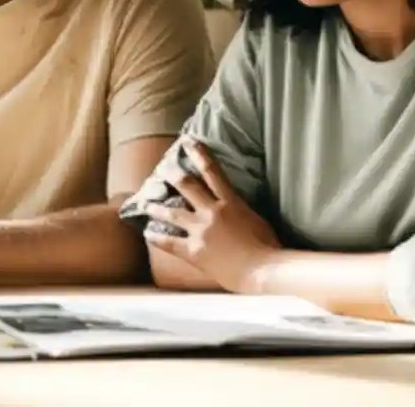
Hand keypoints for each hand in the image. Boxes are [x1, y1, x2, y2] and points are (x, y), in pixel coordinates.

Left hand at [142, 137, 279, 293]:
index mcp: (230, 202)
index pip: (212, 171)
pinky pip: (169, 242)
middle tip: (161, 168)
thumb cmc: (268, 247)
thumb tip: (235, 203)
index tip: (187, 142)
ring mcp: (200, 231)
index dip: (198, 154)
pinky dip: (157, 237)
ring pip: (173, 213)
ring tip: (146, 203)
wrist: (262, 271)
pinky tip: (147, 233)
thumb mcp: (256, 219)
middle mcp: (211, 212)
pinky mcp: (194, 251)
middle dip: (172, 174)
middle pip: (187, 186)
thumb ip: (241, 208)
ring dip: (157, 207)